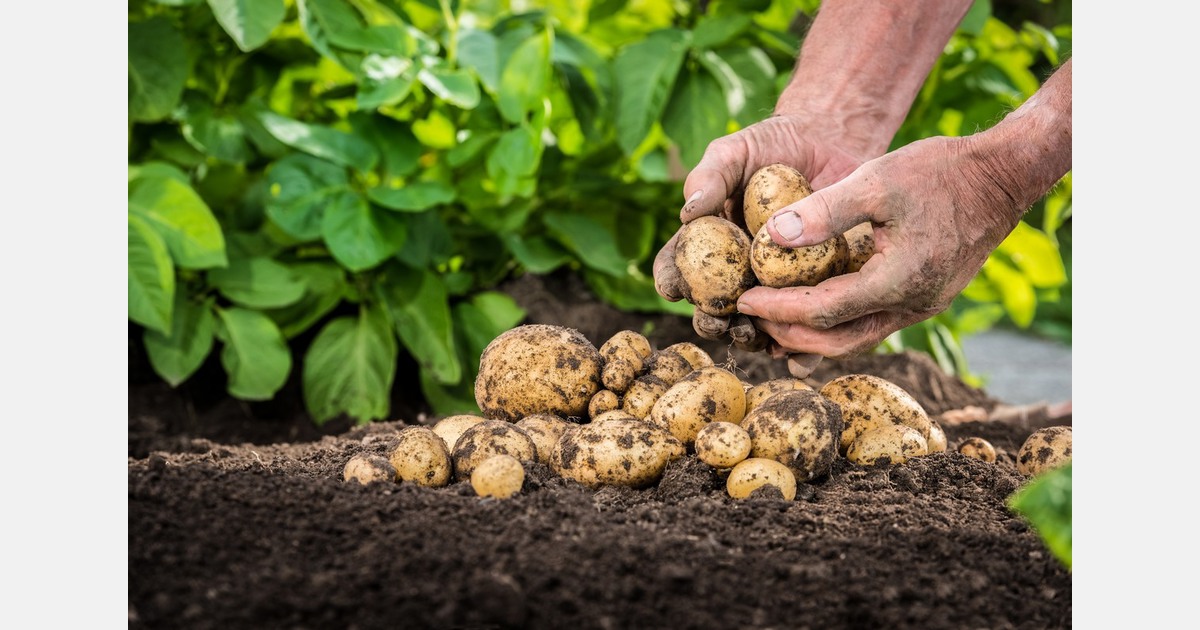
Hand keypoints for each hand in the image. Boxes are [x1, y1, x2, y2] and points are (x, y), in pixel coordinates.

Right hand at [652, 113, 871, 374]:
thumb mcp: (736, 151)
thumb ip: (710, 177)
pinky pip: (805, 326)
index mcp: (707, 245)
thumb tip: (688, 212)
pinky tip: (801, 356)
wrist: (831, 142)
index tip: (673, 288)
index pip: (677, 268)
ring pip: (756, 325)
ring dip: (753, 338)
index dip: (671, 281)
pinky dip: (802, 348)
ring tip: (757, 336)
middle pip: (714, 309)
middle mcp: (736, 272)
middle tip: (718, 321)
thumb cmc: (771, 145)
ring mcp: (775, 286)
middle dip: (712, 322)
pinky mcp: (815, 291)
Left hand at [735, 135, 1026, 358]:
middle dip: (787, 333)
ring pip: (855, 339)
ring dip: (810, 336)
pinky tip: (809, 314)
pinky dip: (836, 324)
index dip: (778, 308)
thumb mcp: (878, 179)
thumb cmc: (940, 172)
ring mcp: (920, 307)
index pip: (823, 310)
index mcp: (898, 280)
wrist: (1002, 178)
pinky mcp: (923, 300)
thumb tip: (773, 237)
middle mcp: (911, 305)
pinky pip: (870, 324)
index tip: (742, 299)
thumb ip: (826, 210)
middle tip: (748, 316)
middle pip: (836, 341)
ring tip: (770, 322)